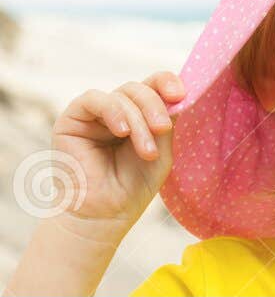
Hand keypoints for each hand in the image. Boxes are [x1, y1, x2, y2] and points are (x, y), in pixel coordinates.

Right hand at [49, 71, 185, 238]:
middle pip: (139, 89)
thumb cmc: (133, 186)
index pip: (154, 86)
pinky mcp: (72, 120)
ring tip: (146, 151)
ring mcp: (94, 115)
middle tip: (163, 129)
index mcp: (139, 115)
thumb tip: (176, 94)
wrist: (105, 214)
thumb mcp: (161, 150)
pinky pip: (93, 99)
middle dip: (155, 107)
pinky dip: (113, 111)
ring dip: (138, 121)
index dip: (167, 82)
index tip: (181, 94)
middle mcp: (117, 111)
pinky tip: (121, 131)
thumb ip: (166, 121)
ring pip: (121, 96)